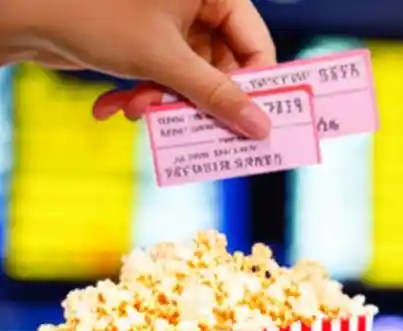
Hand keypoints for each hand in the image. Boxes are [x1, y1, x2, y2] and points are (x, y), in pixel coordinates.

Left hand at [1, 0, 275, 136]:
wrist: (25, 14)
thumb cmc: (96, 18)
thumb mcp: (164, 62)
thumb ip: (217, 96)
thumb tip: (260, 128)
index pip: (256, 43)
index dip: (256, 87)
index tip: (255, 124)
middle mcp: (196, 3)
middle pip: (225, 65)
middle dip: (201, 99)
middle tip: (192, 128)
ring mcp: (172, 21)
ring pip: (194, 76)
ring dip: (169, 102)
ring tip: (139, 111)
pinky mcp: (149, 39)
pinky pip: (168, 76)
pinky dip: (149, 94)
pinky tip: (121, 105)